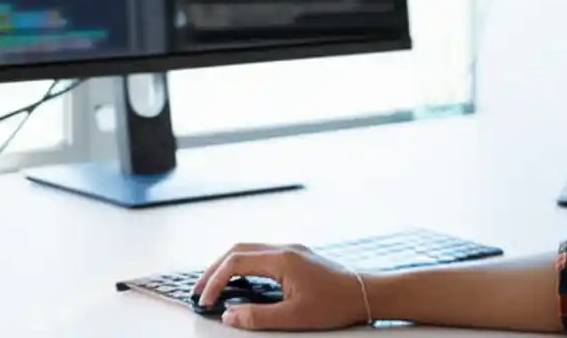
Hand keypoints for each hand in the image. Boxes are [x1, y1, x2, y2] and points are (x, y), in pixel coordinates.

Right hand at [192, 243, 370, 330]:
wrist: (366, 293)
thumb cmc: (336, 304)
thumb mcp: (294, 317)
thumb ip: (258, 317)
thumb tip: (229, 315)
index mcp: (282, 259)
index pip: (235, 262)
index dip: (214, 281)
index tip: (206, 302)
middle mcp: (285, 249)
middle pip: (238, 250)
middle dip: (214, 270)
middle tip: (199, 291)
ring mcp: (292, 251)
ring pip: (249, 249)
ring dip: (228, 265)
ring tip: (215, 287)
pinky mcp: (298, 257)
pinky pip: (262, 255)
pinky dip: (244, 265)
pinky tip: (242, 282)